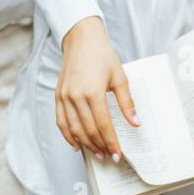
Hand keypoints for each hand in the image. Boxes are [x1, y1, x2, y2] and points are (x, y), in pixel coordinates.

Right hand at [57, 16, 139, 158]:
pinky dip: (68, 135)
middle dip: (100, 146)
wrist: (81, 38)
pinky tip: (77, 144)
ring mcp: (65, 97)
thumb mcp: (120, 77)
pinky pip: (61, 122)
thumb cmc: (102, 55)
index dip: (111, 142)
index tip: (117, 154)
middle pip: (89, 130)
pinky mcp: (58, 96)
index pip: (103, 125)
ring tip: (97, 152)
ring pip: (74, 129)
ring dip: (86, 144)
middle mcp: (76, 96)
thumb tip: (135, 122)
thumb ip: (127, 102)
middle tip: (109, 156)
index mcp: (93, 92)